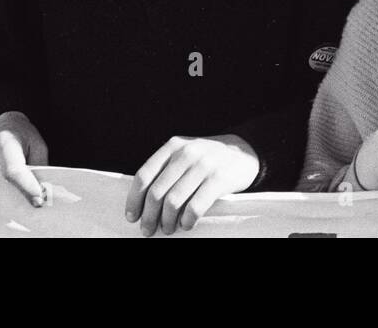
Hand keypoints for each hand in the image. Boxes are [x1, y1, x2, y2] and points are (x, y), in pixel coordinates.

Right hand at [0, 111, 48, 205]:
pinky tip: (11, 202)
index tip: (38, 201)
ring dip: (7, 199)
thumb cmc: (23, 134)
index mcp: (3, 142)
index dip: (26, 187)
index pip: (13, 170)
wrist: (2, 125)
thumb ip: (39, 164)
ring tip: (24, 207)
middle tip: (33, 207)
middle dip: (17, 198)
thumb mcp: (37, 144)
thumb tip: (40, 191)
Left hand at [125, 134, 259, 235]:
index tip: (132, 217)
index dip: (134, 199)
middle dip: (149, 216)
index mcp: (173, 146)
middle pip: (156, 192)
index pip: (144, 175)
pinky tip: (186, 225)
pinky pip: (195, 207)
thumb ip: (166, 169)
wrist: (246, 152)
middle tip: (148, 230)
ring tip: (168, 229)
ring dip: (167, 221)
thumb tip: (142, 203)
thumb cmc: (209, 159)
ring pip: (173, 201)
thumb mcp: (186, 154)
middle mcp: (186, 153)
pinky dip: (187, 220)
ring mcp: (204, 165)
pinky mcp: (219, 179)